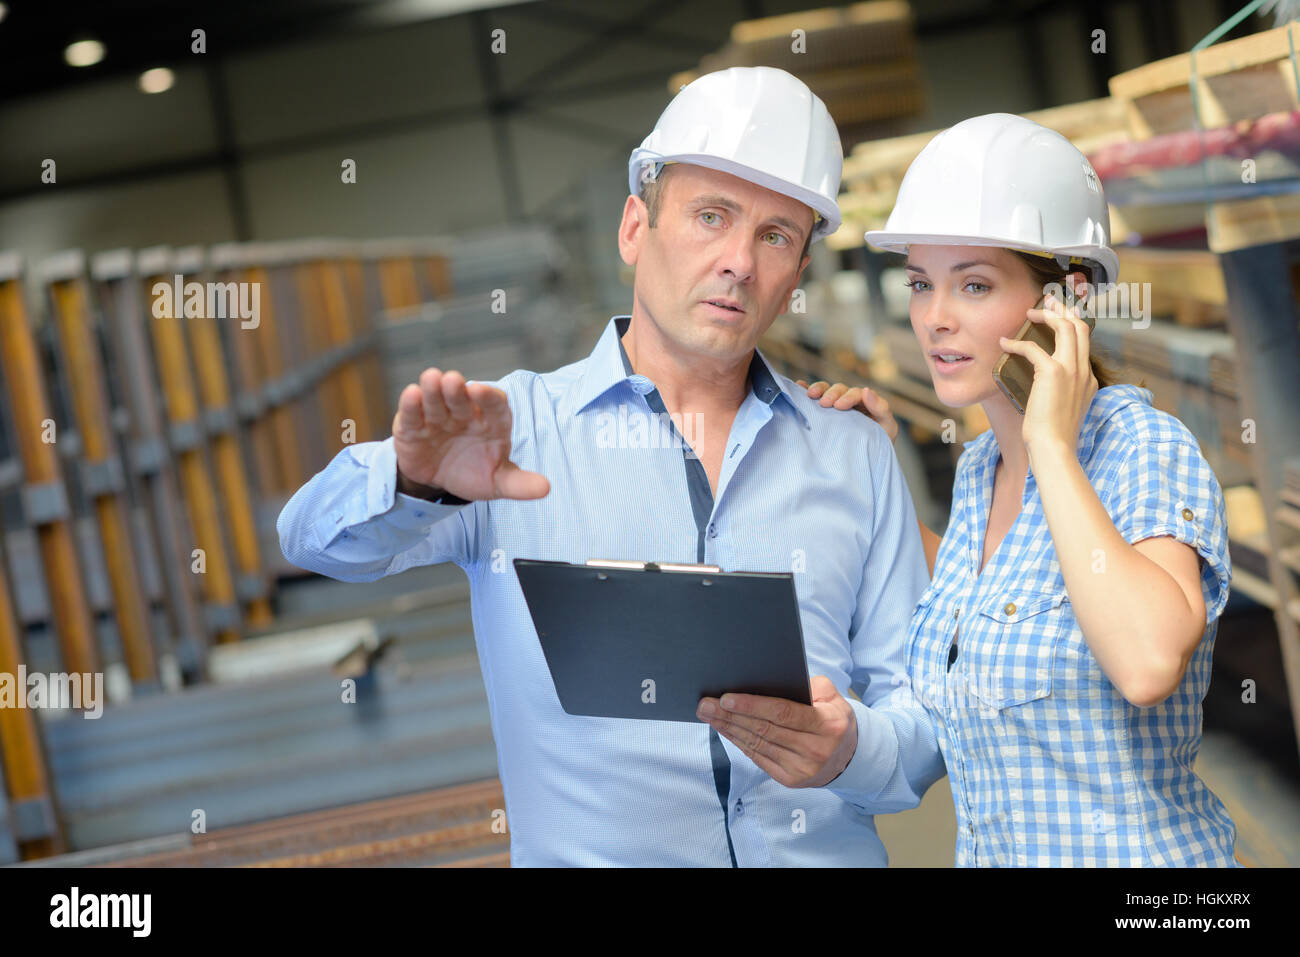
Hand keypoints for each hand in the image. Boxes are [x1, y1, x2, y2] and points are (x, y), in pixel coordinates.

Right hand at [392, 368, 549, 500]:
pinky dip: (411, 405)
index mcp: (491, 422)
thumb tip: (545, 489)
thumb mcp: (498, 482)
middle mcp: (465, 414)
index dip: (487, 397)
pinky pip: (412, 414)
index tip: (480, 391)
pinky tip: (411, 394)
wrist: (440, 483)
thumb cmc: (474, 473)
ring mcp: (438, 418)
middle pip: (462, 398)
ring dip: (433, 390)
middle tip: (453, 380)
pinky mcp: (413, 427)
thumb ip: (519, 483)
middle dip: (457, 389)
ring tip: (431, 378)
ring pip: (436, 400)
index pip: (494, 404)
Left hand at [696, 675, 857, 787]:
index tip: (726, 697)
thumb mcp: (832, 696)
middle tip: (705, 704)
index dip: (752, 706)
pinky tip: (725, 729)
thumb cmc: (833, 718)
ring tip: (708, 714)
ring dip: (729, 729)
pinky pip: (759, 758)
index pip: (783, 713)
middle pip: (764, 730)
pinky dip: (739, 742)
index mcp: (827, 725)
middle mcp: (815, 750)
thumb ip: (808, 686)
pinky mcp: (791, 780)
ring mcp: (802, 768)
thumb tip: (771, 682)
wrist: (848, 756)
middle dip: (731, 716)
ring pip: (758, 745)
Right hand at [797, 379, 898, 442]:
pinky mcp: (823, 414)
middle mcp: (850, 402)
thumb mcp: (887, 428)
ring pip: (826, 390)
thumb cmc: (878, 447)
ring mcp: (834, 407)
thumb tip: (867, 390)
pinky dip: (806, 390)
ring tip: (810, 395)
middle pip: (840, 390)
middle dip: (831, 394)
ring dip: (818, 389)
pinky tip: (799, 387)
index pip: (856, 393)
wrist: (865, 465)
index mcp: (866, 403)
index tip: (838, 406)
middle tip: (824, 403)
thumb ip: (881, 409)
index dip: (848, 397)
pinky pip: (814, 397)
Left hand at [997, 281, 1097, 461]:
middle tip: (1048, 300)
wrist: (1054, 448)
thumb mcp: (1062, 410)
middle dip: (1064, 309)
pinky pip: (1033, 348)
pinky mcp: (1053, 373)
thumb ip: (1059, 394)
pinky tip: (1004, 343)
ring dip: (1047, 315)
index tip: (1060, 314)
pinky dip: (1017, 343)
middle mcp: (1084, 371)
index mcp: (1089, 380)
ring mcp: (1071, 370)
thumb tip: (1041, 387)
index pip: (1085, 343)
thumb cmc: (1053, 436)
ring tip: (1030, 311)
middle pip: (1080, 327)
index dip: (1073, 324)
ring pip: (1066, 328)